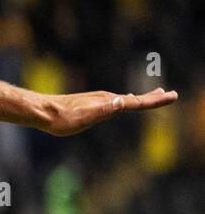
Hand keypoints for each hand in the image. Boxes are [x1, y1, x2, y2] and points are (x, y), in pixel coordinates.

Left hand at [41, 88, 176, 136]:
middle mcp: (106, 98)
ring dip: (142, 97)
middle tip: (170, 94)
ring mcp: (98, 100)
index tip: (172, 96)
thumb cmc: (62, 119)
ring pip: (126, 98)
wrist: (41, 112)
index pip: (137, 101)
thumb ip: (104, 110)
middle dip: (153, 97)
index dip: (155, 100)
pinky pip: (116, 101)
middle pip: (135, 98)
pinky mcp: (91, 103)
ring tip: (155, 95)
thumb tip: (122, 101)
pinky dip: (127, 100)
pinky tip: (124, 102)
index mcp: (108, 102)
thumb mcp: (84, 117)